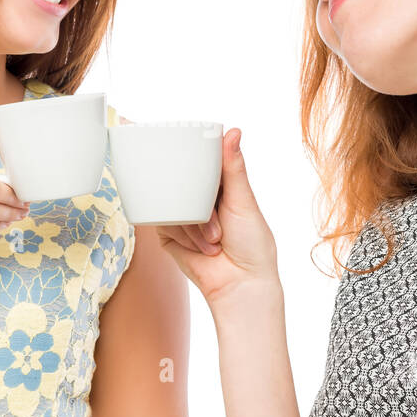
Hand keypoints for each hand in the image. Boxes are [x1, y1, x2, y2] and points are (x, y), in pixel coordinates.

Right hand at [157, 128, 278, 307]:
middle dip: (203, 206)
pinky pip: (165, 223)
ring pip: (174, 204)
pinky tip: (202, 248)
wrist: (238, 284)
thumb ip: (233, 168)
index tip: (190, 152)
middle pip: (183, 182)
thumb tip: (233, 131)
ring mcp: (182, 215)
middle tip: (220, 227)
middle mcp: (199, 198)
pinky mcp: (168, 233)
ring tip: (216, 241)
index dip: (196, 159)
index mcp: (220, 186)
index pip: (201, 162)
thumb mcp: (243, 201)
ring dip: (195, 226)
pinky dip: (184, 236)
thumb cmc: (251, 244)